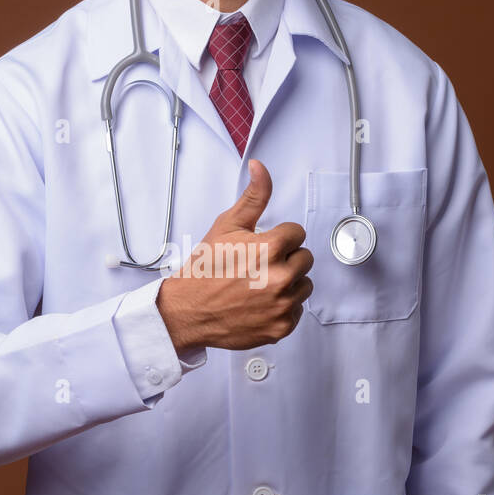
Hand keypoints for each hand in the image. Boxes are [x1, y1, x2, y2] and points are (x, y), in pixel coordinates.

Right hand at [156, 159, 313, 352]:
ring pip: (304, 284)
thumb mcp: (227, 226)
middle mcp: (280, 277)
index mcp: (270, 248)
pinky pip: (297, 310)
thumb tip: (260, 168)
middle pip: (305, 258)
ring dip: (288, 283)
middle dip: (286, 258)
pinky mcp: (282, 326)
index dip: (279, 238)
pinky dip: (282, 307)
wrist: (188, 310)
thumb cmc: (205, 269)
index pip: (297, 233)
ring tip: (260, 284)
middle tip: (259, 266)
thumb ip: (253, 197)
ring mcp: (282, 304)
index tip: (263, 247)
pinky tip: (260, 303)